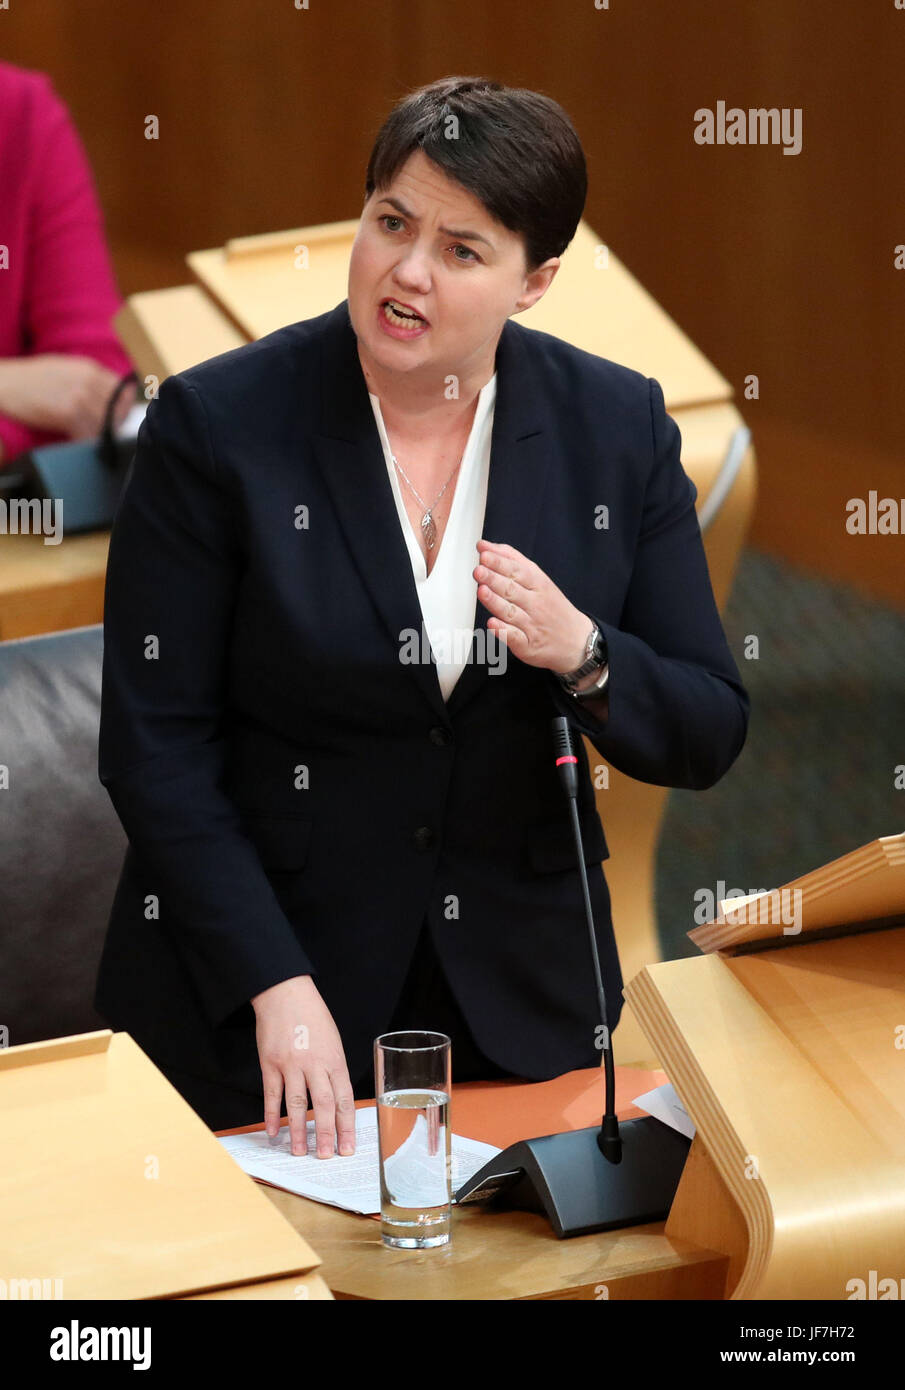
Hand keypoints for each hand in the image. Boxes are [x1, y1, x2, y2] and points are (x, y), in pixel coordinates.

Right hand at [0, 354, 133, 438]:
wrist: (3, 383)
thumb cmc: (30, 379)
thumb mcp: (64, 369)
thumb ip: (88, 379)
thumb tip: (112, 396)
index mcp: (89, 368)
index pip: (121, 390)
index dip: (122, 407)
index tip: (116, 418)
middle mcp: (88, 380)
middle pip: (116, 411)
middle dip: (112, 425)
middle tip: (102, 433)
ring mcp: (79, 396)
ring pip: (104, 425)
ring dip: (97, 436)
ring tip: (85, 437)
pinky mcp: (67, 413)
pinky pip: (88, 435)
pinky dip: (84, 442)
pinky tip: (74, 440)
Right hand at [250, 974, 356, 1157]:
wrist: (285, 993)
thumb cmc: (312, 1016)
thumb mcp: (332, 1041)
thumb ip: (334, 1070)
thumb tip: (336, 1102)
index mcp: (334, 1058)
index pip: (344, 1098)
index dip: (347, 1125)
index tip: (349, 1147)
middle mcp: (315, 1063)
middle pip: (324, 1104)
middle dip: (327, 1134)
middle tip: (328, 1156)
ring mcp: (291, 1063)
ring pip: (297, 1103)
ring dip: (299, 1131)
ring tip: (301, 1152)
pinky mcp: (270, 1063)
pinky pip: (271, 1094)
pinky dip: (271, 1115)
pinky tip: (272, 1132)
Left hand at [474, 539, 593, 673]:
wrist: (577, 640)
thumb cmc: (552, 606)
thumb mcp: (539, 578)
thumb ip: (512, 560)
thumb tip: (486, 546)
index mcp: (538, 584)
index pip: (517, 571)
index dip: (500, 563)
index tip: (484, 555)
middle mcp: (535, 604)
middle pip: (512, 590)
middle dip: (494, 579)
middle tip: (478, 571)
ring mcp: (531, 625)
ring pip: (511, 612)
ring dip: (495, 602)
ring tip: (482, 591)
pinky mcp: (527, 645)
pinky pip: (514, 637)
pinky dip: (503, 631)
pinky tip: (493, 624)